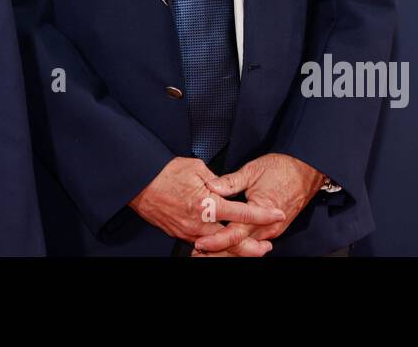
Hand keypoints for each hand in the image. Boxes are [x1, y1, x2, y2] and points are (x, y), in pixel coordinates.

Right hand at [128, 156, 283, 243]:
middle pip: (233, 240)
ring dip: (236, 249)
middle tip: (268, 246)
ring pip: (218, 247)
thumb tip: (227, 188)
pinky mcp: (181, 235)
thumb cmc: (166, 172)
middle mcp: (200, 222)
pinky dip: (218, 248)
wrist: (139, 184)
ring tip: (252, 249)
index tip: (278, 214)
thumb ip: (217, 180)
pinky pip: (204, 245)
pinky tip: (227, 246)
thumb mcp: (196, 168)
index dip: (262, 215)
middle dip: (253, 246)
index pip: (242, 212)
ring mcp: (190, 232)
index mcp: (207, 203)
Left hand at [192, 153, 322, 253]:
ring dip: (228, 251)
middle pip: (240, 246)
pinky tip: (226, 246)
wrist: (307, 171)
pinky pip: (254, 242)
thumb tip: (210, 186)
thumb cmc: (282, 168)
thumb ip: (230, 182)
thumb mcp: (253, 170)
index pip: (235, 233)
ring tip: (208, 252)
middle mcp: (268, 227)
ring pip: (247, 247)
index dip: (216, 240)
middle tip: (198, 253)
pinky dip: (240, 246)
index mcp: (261, 212)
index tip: (201, 242)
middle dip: (219, 252)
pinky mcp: (274, 229)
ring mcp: (272, 230)